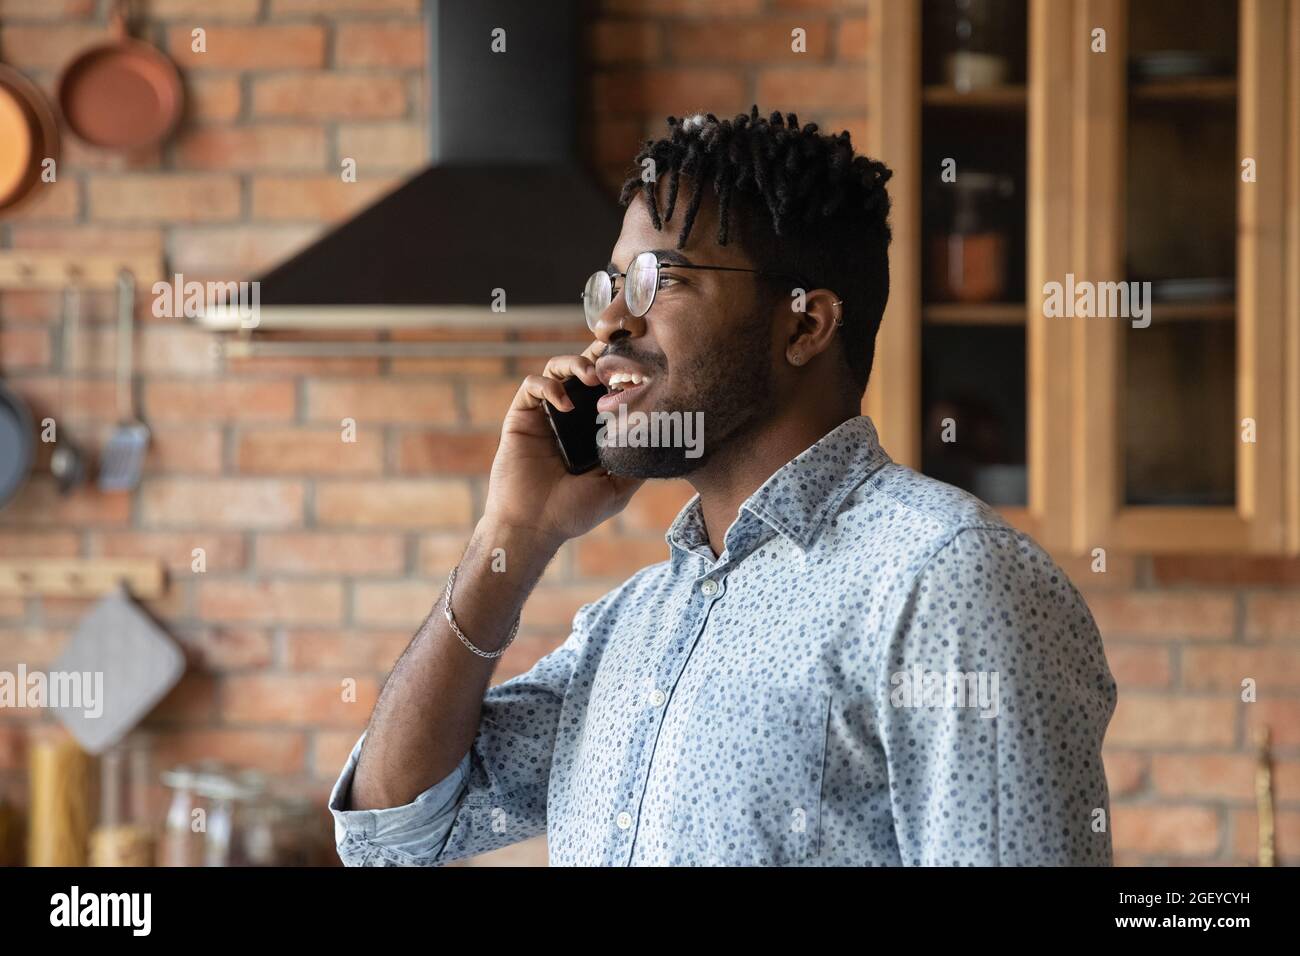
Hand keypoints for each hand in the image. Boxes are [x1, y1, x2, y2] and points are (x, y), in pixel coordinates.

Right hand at [482, 341, 643, 545]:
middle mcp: (571, 416)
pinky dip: (549, 386)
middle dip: (600, 356)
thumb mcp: (618, 489)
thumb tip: (668, 445)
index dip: (621, 371)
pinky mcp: (522, 415)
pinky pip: (533, 385)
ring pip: (558, 368)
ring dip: (575, 364)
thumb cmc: (573, 512)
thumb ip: (638, 466)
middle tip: (615, 357)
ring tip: (590, 378)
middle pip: (585, 369)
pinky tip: (564, 404)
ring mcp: (546, 414)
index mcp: (593, 428)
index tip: (640, 366)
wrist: (533, 525)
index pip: (608, 388)